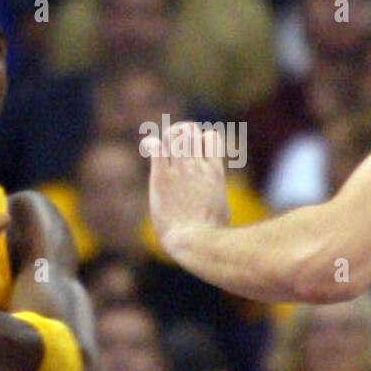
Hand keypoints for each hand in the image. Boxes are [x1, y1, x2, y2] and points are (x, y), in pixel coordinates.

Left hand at [147, 121, 230, 257]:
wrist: (195, 241)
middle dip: (181, 133)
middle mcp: (198, 166)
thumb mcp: (221, 210)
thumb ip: (216, 198)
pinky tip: (148, 149)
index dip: (201, 139)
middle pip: (190, 129)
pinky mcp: (162, 177)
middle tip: (174, 148)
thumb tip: (215, 203)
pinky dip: (150, 143)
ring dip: (166, 138)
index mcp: (215, 172)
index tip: (194, 152)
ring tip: (162, 150)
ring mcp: (180, 169)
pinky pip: (155, 146)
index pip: (211, 136)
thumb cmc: (210, 234)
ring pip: (173, 133)